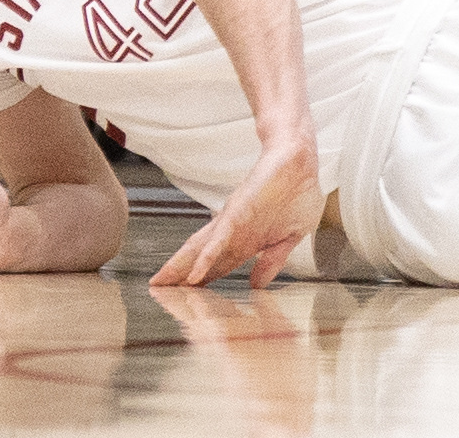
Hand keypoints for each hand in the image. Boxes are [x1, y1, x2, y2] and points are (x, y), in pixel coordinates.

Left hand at [151, 136, 321, 288]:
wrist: (300, 162)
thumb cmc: (297, 195)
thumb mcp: (289, 238)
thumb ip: (272, 261)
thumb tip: (256, 284)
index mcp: (246, 238)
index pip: (218, 265)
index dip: (202, 281)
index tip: (184, 296)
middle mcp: (233, 231)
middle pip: (199, 257)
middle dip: (179, 274)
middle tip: (158, 291)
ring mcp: (233, 222)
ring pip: (201, 249)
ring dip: (182, 268)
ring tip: (163, 284)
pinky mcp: (237, 213)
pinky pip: (219, 239)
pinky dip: (206, 258)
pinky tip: (194, 274)